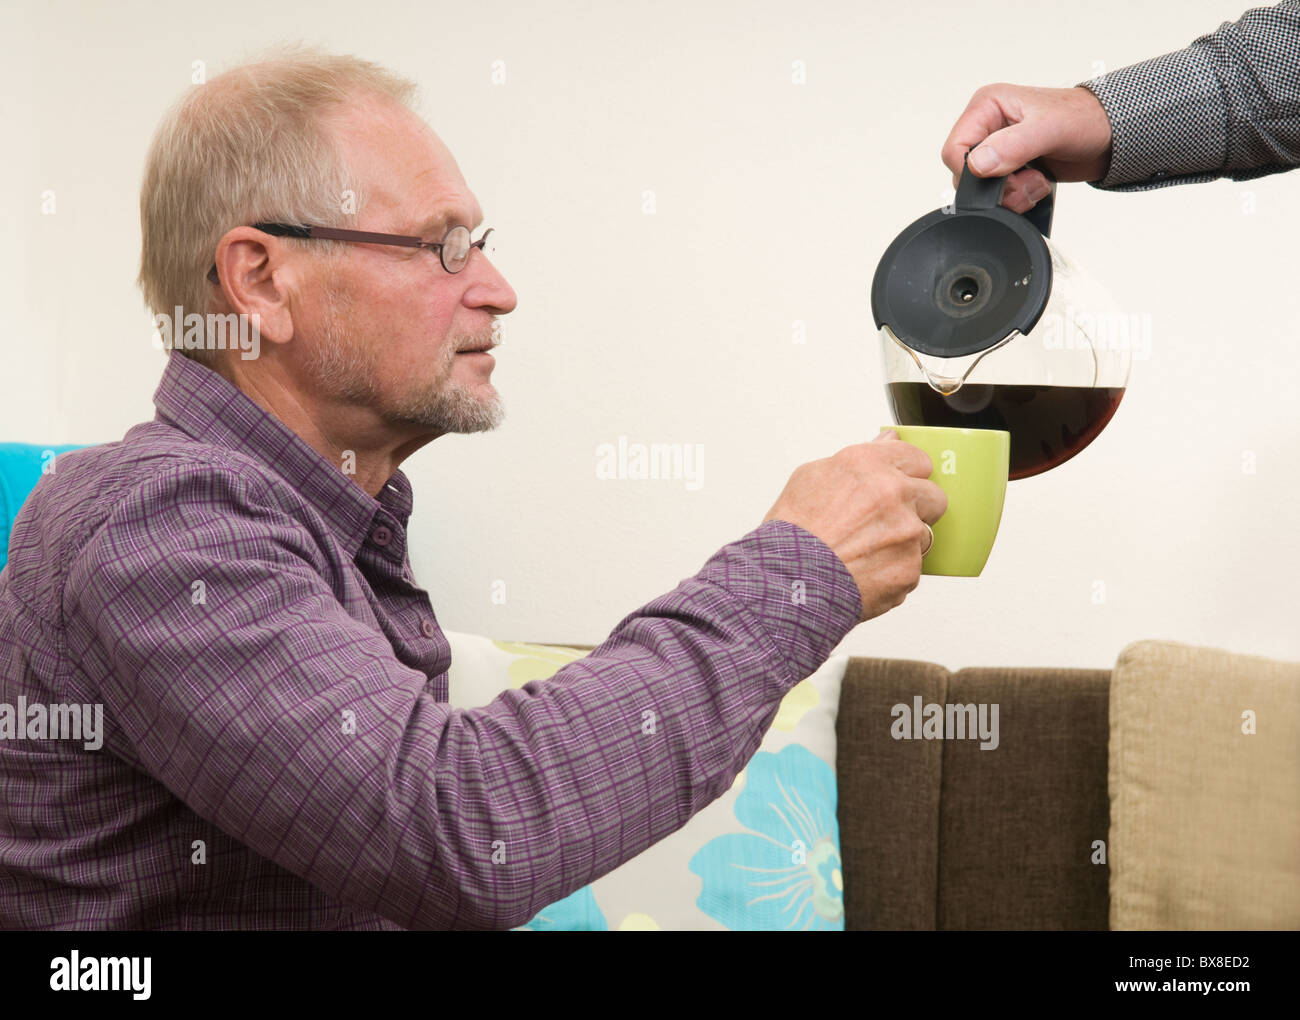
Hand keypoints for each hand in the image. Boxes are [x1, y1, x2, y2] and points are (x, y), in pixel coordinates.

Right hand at [761, 430, 946, 623]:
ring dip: (903, 544)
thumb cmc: (791, 535)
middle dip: (918, 509)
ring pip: (923, 536)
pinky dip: (892, 574)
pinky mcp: (909, 569)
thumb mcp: (809, 478)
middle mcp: (892, 494)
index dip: (910, 474)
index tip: (904, 483)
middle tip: (888, 522)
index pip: (917, 458)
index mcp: (867, 465)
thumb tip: (883, 443)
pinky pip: (911, 569)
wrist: (786, 583)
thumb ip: (856, 459)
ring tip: (866, 554)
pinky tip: (864, 574)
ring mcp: (906, 532)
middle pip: (933, 496)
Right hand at [941, 84, 1113, 213]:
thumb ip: (1012, 146)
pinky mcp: (1009, 168)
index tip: (1001, 176)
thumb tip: (978, 165)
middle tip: (1026, 180)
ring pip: (982, 190)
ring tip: (1036, 181)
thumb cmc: (1086, 120)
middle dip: (997, 187)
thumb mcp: (1049, 129)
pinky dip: (1017, 198)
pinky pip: (998, 196)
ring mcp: (998, 150)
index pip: (955, 149)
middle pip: (966, 174)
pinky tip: (1036, 185)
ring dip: (1010, 195)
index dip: (972, 172)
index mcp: (987, 107)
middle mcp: (988, 127)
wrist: (1110, 136)